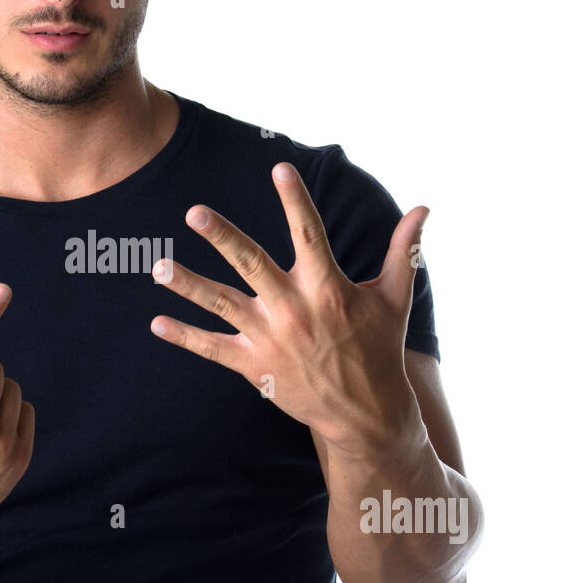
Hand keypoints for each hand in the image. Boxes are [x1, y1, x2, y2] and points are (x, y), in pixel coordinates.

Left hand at [149, 162, 427, 456]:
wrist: (366, 414)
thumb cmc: (379, 349)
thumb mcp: (395, 299)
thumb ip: (403, 251)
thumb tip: (425, 208)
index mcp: (328, 288)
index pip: (309, 234)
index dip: (295, 200)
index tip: (279, 168)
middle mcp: (295, 310)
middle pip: (251, 265)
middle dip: (222, 237)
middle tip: (195, 213)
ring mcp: (271, 339)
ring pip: (222, 305)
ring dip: (189, 285)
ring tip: (158, 266)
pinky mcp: (255, 366)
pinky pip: (213, 348)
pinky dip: (185, 337)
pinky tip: (157, 322)